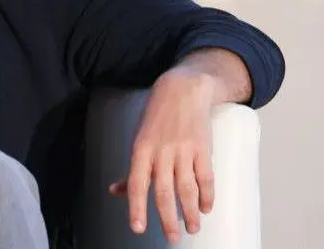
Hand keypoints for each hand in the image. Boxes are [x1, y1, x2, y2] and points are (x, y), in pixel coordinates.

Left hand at [109, 68, 218, 243]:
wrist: (182, 90)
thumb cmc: (156, 118)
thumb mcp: (139, 139)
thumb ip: (133, 169)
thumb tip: (116, 191)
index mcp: (141, 150)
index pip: (137, 183)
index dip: (137, 207)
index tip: (138, 228)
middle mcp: (161, 151)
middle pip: (164, 191)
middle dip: (168, 218)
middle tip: (172, 238)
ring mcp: (184, 150)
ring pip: (187, 188)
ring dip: (190, 212)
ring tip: (193, 228)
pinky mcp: (203, 148)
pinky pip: (206, 177)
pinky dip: (207, 195)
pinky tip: (206, 208)